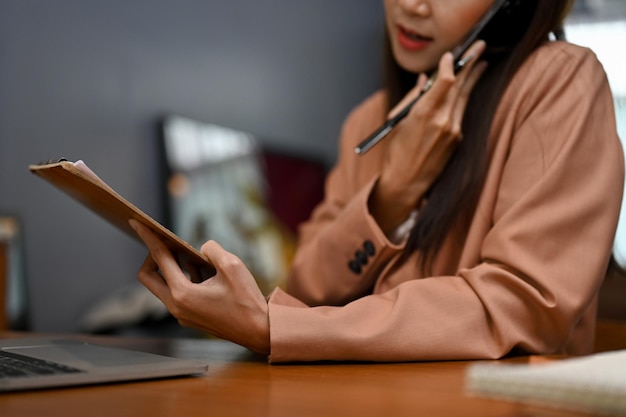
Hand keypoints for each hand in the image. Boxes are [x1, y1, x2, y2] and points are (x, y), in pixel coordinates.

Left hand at [129, 219, 269, 354]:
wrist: (259, 330)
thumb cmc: (247, 300)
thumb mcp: (232, 265)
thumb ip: (211, 250)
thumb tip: (201, 249)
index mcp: (183, 294)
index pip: (159, 258)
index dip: (148, 237)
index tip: (136, 223)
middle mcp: (177, 307)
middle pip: (149, 277)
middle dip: (153, 256)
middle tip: (166, 243)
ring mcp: (182, 315)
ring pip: (164, 286)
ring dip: (172, 268)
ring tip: (190, 254)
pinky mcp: (190, 318)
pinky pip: (178, 294)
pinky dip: (184, 279)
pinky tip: (201, 270)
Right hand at [370, 41, 487, 233]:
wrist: (405, 183)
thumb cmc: (395, 151)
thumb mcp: (397, 121)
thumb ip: (413, 98)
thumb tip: (424, 81)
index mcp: (423, 114)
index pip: (444, 82)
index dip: (449, 65)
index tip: (449, 56)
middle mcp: (443, 121)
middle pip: (460, 86)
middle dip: (469, 65)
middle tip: (479, 47)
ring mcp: (453, 131)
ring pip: (464, 98)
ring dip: (472, 79)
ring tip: (482, 63)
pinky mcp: (457, 139)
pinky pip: (460, 113)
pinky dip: (461, 99)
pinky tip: (464, 90)